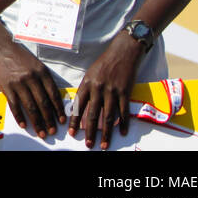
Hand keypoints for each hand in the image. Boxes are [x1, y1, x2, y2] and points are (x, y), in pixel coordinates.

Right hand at [0, 39, 66, 137]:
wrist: (2, 48)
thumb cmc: (21, 58)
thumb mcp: (38, 65)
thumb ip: (45, 81)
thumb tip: (53, 101)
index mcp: (42, 72)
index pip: (53, 95)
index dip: (58, 109)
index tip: (61, 121)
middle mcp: (32, 78)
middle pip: (43, 103)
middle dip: (49, 120)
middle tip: (52, 131)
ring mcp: (18, 83)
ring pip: (30, 107)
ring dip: (37, 122)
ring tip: (41, 132)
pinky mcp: (7, 87)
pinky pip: (15, 105)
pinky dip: (20, 117)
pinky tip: (24, 125)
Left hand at [69, 33, 142, 149]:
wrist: (123, 52)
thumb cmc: (105, 63)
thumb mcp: (90, 74)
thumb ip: (87, 91)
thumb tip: (82, 109)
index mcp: (87, 84)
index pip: (78, 106)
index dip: (74, 120)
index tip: (72, 133)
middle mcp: (98, 89)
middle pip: (93, 114)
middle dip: (90, 132)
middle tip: (88, 144)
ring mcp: (112, 92)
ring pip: (108, 117)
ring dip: (106, 133)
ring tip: (103, 145)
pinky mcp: (125, 92)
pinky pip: (123, 111)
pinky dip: (123, 124)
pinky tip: (122, 133)